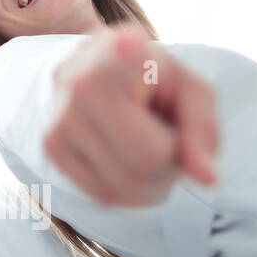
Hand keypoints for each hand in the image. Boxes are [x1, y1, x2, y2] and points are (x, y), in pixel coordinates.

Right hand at [46, 28, 217, 205]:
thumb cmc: (152, 76)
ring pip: (119, 191)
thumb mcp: (191, 88)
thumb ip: (203, 130)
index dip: (179, 149)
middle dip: (166, 169)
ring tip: (145, 147)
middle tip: (165, 138)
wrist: (96, 64)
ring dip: (148, 183)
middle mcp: (78, 87)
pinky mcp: (50, 145)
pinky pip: (101, 195)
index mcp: (117, 62)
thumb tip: (206, 180)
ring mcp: (57, 119)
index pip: (153, 151)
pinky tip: (124, 157)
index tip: (174, 117)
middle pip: (138, 172)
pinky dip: (124, 188)